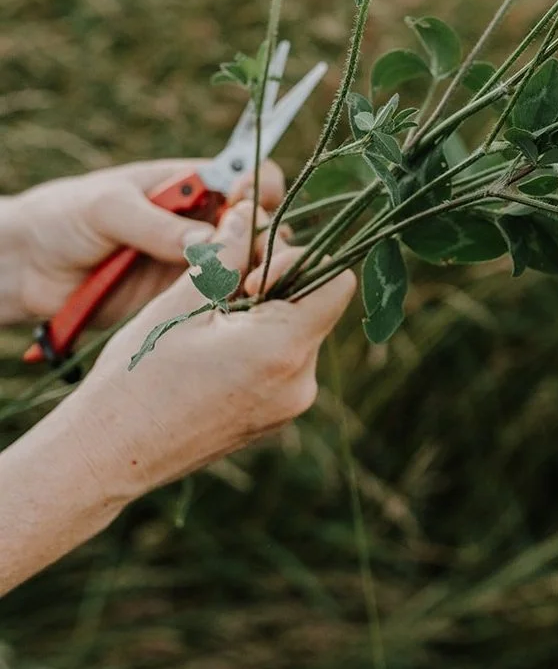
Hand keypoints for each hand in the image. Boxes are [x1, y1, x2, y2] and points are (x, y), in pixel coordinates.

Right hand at [0, 201, 355, 592]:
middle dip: (278, 285)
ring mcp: (291, 406)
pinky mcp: (276, 418)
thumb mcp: (181, 303)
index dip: (301, 260)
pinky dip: (259, 346)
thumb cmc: (138, 376)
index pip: (336, 282)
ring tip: (210, 321)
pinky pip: (284, 365)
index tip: (250, 272)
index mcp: (283, 350)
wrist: (110, 454)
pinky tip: (212, 351)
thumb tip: (249, 215)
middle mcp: (301, 383)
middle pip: (317, 307)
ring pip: (299, 335)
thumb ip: (225, 257)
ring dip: (266, 315)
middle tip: (223, 287)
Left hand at [5, 159, 284, 325]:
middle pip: (260, 228)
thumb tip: (207, 244)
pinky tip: (227, 315)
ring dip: (253, 278)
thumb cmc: (65, 216)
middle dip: (264, 242)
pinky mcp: (185, 301)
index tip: (251, 209)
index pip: (248, 178)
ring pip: (248, 270)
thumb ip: (156, 225)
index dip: (260, 190)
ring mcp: (197, 265)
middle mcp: (204, 223)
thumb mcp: (108, 208)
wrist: (30, 266)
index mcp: (192, 186)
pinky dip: (231, 309)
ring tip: (239, 291)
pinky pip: (220, 304)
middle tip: (248, 262)